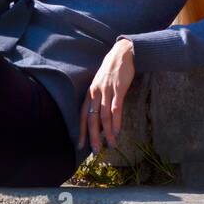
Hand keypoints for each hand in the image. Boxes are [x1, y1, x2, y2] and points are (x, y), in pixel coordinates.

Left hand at [78, 38, 134, 155]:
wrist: (123, 53)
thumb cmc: (112, 71)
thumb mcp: (100, 84)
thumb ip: (98, 100)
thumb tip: (100, 119)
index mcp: (90, 93)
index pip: (82, 116)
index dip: (81, 131)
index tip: (80, 145)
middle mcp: (96, 93)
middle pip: (92, 119)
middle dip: (93, 136)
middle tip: (95, 151)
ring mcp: (107, 91)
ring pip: (104, 116)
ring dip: (107, 132)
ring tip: (111, 144)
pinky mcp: (119, 89)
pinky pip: (116, 108)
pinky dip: (116, 121)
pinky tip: (117, 131)